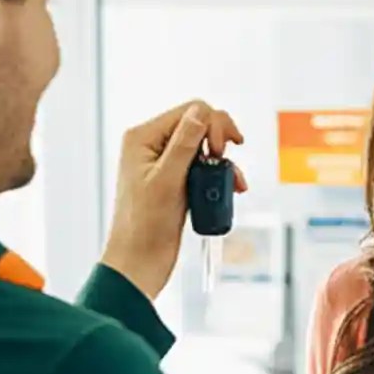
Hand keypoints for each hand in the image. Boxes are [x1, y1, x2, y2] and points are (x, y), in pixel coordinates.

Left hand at [101, 100, 247, 299]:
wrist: (140, 262)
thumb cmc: (144, 226)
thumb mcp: (167, 181)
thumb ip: (184, 144)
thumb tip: (201, 112)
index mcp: (143, 138)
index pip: (191, 111)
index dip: (213, 126)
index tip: (220, 153)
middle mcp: (152, 145)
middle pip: (200, 124)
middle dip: (220, 141)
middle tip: (226, 163)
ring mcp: (165, 163)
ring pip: (206, 147)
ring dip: (223, 162)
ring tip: (233, 183)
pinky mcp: (176, 181)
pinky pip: (204, 166)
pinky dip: (220, 175)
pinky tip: (230, 188)